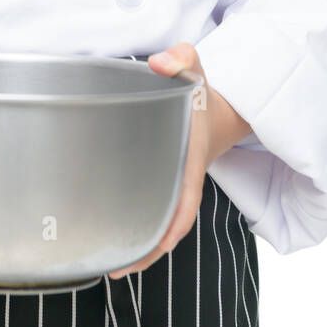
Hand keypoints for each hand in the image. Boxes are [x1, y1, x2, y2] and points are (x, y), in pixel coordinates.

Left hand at [107, 42, 209, 279]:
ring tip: (108, 262)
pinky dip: (142, 226)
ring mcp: (177, 183)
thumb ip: (181, 59)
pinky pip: (158, 209)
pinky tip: (117, 232)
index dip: (170, 228)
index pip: (185, 204)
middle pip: (170, 225)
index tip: (152, 246)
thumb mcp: (195, 67)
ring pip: (162, 223)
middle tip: (114, 267)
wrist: (218, 103)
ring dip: (142, 244)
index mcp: (192, 160)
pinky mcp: (168, 182)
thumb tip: (160, 64)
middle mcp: (185, 178)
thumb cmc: (204, 89)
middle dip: (148, 250)